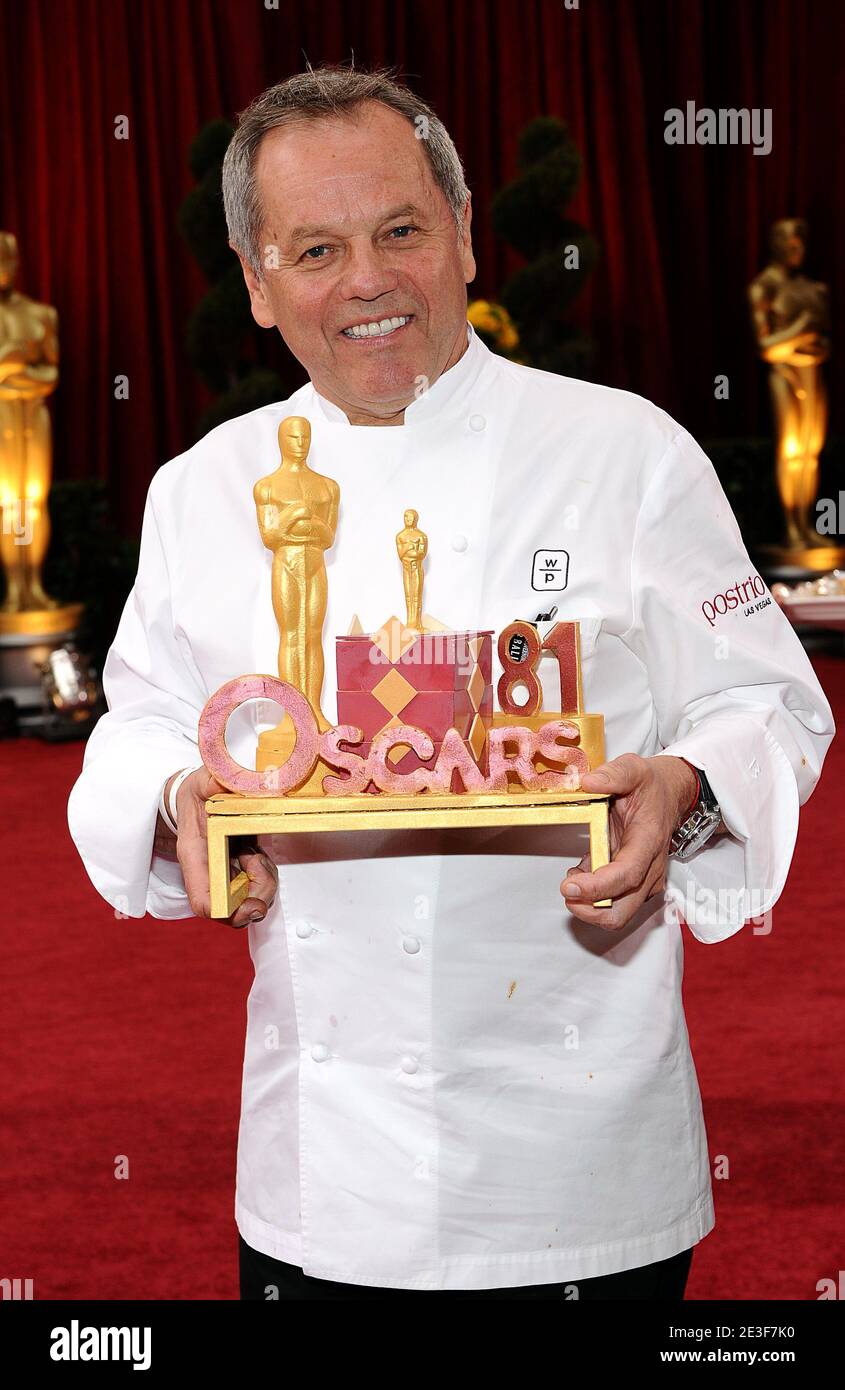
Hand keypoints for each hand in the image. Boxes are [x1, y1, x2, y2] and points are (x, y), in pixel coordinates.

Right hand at [163, 766, 278, 928]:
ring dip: (262, 879)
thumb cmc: (197, 793)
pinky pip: (259, 887)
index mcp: (194, 857)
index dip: (229, 911)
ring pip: (251, 900)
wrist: (200, 797)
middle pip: (234, 909)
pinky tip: (255, 852)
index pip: (204, 902)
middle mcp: (208, 874)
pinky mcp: (239, 874)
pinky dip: (265, 873)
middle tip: (255, 858)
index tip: (252, 905)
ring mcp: (224, 877)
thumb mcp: (202, 781)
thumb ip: (211, 781)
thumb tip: (219, 784)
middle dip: (257, 891)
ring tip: (252, 851)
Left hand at [560, 754, 698, 930]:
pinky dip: (591, 896)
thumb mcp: (633, 769)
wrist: (670, 794)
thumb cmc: (652, 786)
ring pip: (617, 913)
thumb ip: (612, 775)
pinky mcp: (633, 882)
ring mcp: (644, 879)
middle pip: (622, 910)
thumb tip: (587, 782)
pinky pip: (611, 901)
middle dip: (590, 910)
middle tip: (567, 891)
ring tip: (572, 881)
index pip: (626, 875)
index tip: (570, 886)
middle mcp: (650, 868)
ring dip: (589, 906)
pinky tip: (580, 873)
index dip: (597, 887)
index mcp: (648, 841)